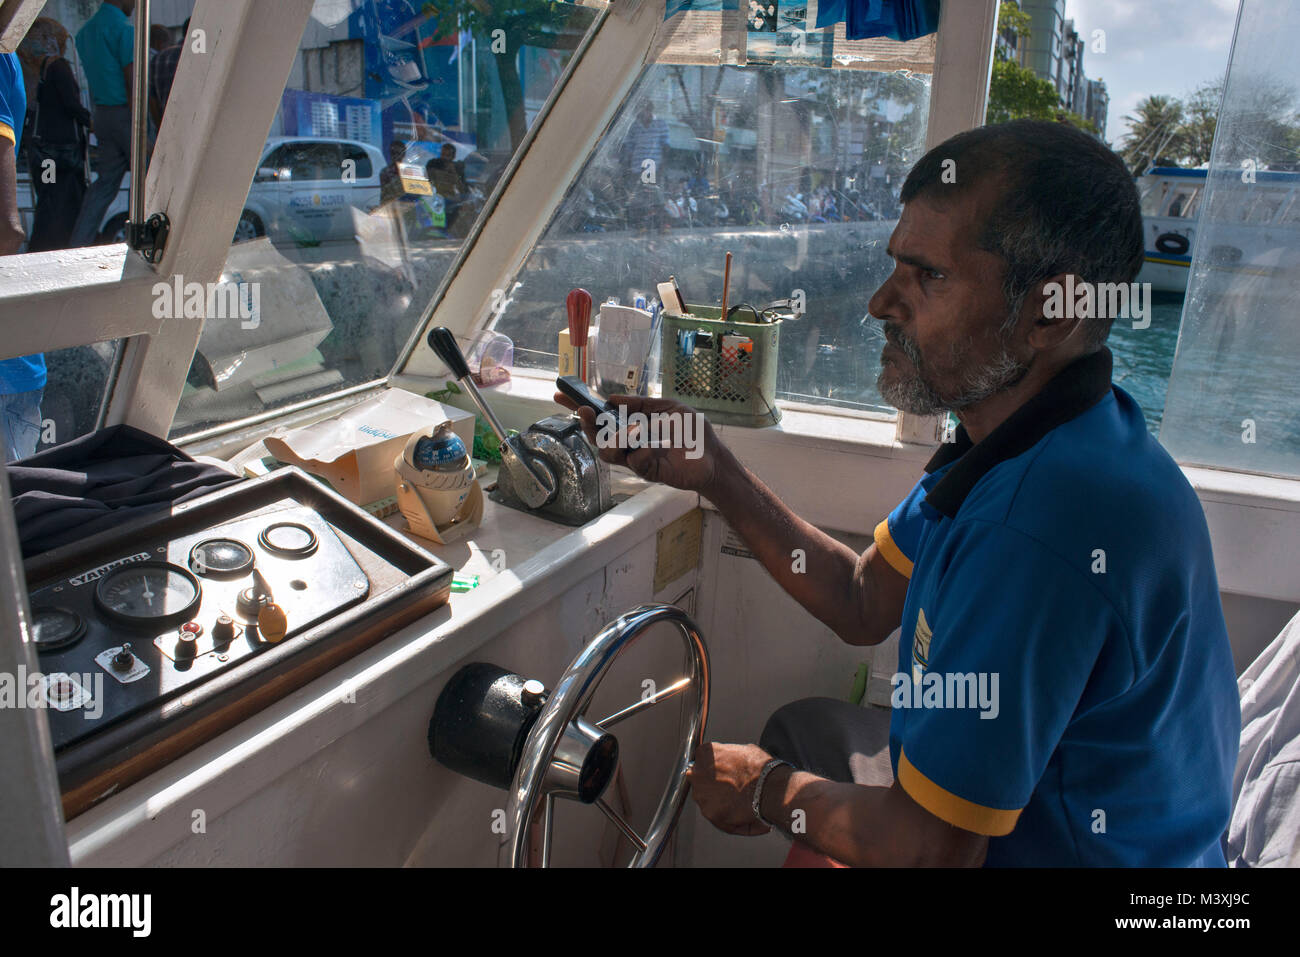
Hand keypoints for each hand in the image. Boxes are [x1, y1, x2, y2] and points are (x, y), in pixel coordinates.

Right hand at [553, 391, 730, 496]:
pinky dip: (639, 453)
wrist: (712, 456)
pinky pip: (635, 463)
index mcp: (631, 424)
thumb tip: (612, 400)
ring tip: (624, 432)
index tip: (560, 396)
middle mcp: (629, 442)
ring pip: (609, 453)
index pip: (601, 416)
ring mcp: (636, 458)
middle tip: (585, 412)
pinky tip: (649, 448)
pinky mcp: (648, 472)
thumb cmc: (692, 431)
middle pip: (597, 436)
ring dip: (611, 440)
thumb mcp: (668, 408)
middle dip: (587, 423)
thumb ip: (640, 404)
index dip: (580, 407)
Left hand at [686, 742, 775, 835]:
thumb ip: (728, 756)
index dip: (715, 769)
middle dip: (713, 786)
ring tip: (741, 802)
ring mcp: (702, 796)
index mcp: (705, 754)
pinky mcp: (711, 814)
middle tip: (732, 789)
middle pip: (701, 782)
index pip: (702, 762)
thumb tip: (730, 762)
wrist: (770, 789)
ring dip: (720, 803)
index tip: (725, 774)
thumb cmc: (760, 769)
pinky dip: (729, 819)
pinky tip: (744, 814)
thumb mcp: (743, 750)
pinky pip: (718, 818)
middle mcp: (698, 775)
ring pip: (707, 801)